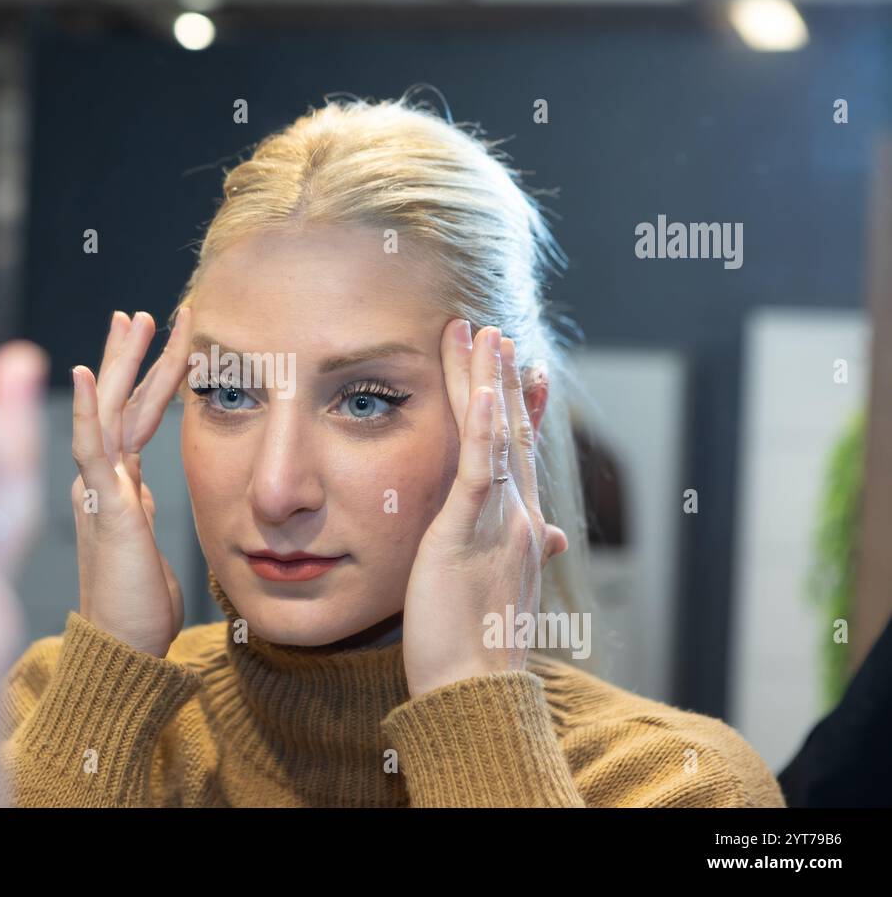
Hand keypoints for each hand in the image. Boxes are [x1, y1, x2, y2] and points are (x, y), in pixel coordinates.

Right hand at [70, 308, 192, 657]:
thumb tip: (144, 497)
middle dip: (132, 354)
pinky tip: (88, 373)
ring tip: (132, 319)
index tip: (162, 342)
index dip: (148, 379)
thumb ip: (140, 515)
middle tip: (144, 311)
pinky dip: (89, 409)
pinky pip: (92, 449)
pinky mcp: (102, 507)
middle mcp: (103, 480)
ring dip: (122, 363)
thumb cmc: (138, 608)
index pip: (134, 418)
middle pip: (119, 402)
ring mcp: (99, 490)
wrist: (124, 648)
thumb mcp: (145, 547)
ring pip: (109, 412)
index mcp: (117, 486)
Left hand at [401, 320, 568, 698]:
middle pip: (512, 431)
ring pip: (497, 436)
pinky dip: (487, 424)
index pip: (520, 455)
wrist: (475, 690)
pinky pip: (481, 467)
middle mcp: (519, 516)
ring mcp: (499, 521)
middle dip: (502, 377)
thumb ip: (526, 552)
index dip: (521, 408)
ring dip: (488, 380)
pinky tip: (485, 387)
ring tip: (479, 333)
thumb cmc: (479, 646)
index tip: (524, 370)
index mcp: (520, 527)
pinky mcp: (469, 531)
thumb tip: (552, 537)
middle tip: (494, 330)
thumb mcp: (503, 589)